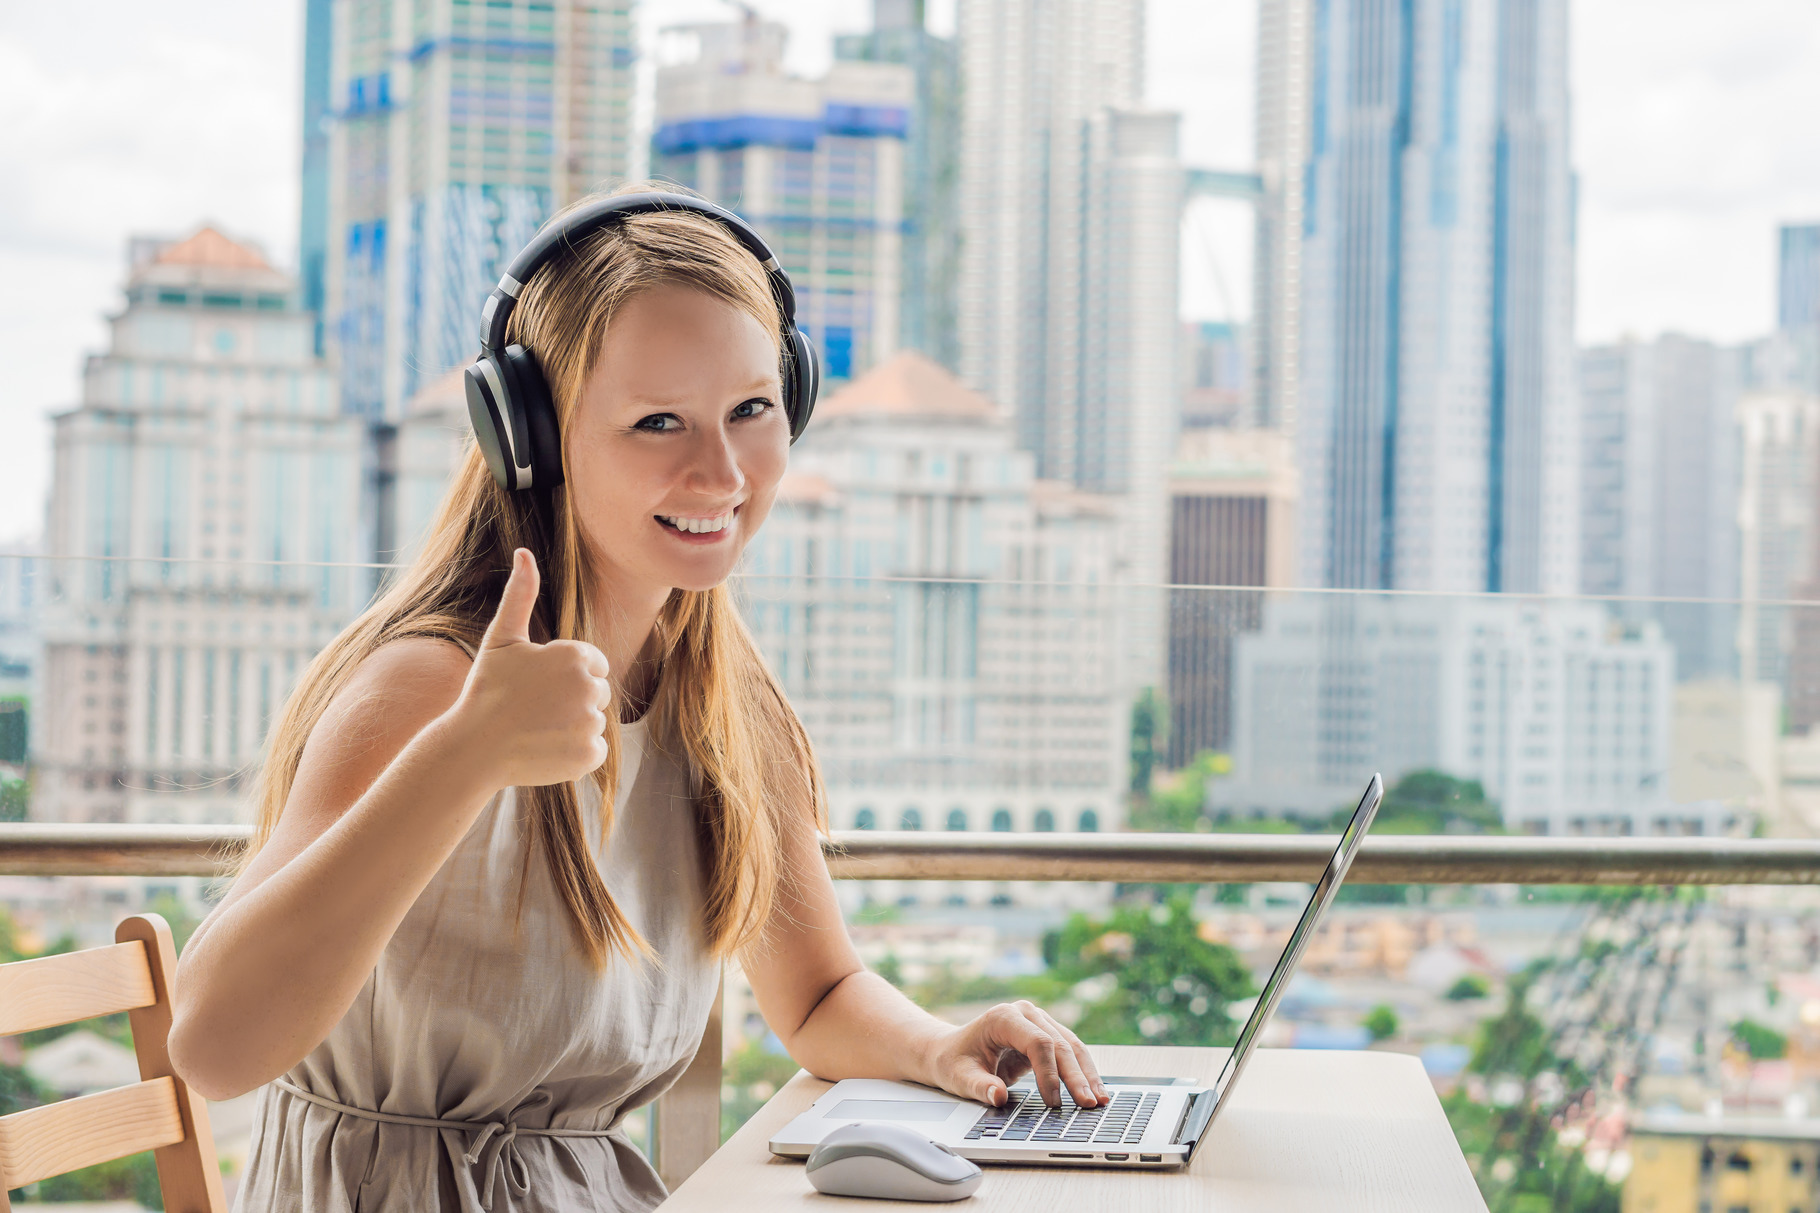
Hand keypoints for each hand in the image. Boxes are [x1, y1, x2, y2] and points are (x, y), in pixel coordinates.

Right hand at [449, 548, 612, 789]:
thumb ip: (520, 594)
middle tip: (535, 709)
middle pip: (597, 693)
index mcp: (576, 656)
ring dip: (572, 727)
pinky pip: (594, 750)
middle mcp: (590, 688)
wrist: (473, 747)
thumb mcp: (502, 638)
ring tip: (537, 729)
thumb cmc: (487, 690)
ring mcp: (591, 723)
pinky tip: (545, 749)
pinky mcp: (589, 755)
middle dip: (572, 701)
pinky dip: (574, 754)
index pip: (593, 665)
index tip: (539, 686)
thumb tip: (523, 551)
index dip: (565, 676)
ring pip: (595, 722)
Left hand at [923, 1000, 1108, 1108]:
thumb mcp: (959, 1077)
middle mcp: (1025, 1013)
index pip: (1038, 1042)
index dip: (1049, 1073)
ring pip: (1071, 1046)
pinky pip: (1069, 1052)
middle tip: (1088, 1104)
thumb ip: (979, 1087)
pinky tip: (1094, 1090)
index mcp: (1003, 1017)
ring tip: (1100, 1099)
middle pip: (1060, 1043)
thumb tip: (999, 1097)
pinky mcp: (1045, 1035)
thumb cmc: (953, 1062)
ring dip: (1087, 1074)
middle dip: (1076, 1076)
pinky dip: (1082, 1072)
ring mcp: (1038, 1021)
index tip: (1053, 1102)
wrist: (950, 1050)